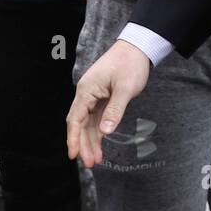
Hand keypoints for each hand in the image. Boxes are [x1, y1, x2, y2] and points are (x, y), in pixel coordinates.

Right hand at [67, 39, 151, 165]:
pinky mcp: (102, 97)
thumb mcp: (125, 88)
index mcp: (87, 90)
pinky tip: (100, 145)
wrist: (137, 47)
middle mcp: (86, 94)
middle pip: (80, 124)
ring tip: (96, 160)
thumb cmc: (130, 64)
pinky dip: (98, 131)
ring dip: (91, 140)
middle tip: (90, 164)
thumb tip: (106, 132)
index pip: (75, 119)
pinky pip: (96, 118)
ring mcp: (94, 96)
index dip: (73, 139)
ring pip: (88, 123)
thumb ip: (115, 110)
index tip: (73, 156)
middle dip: (83, 144)